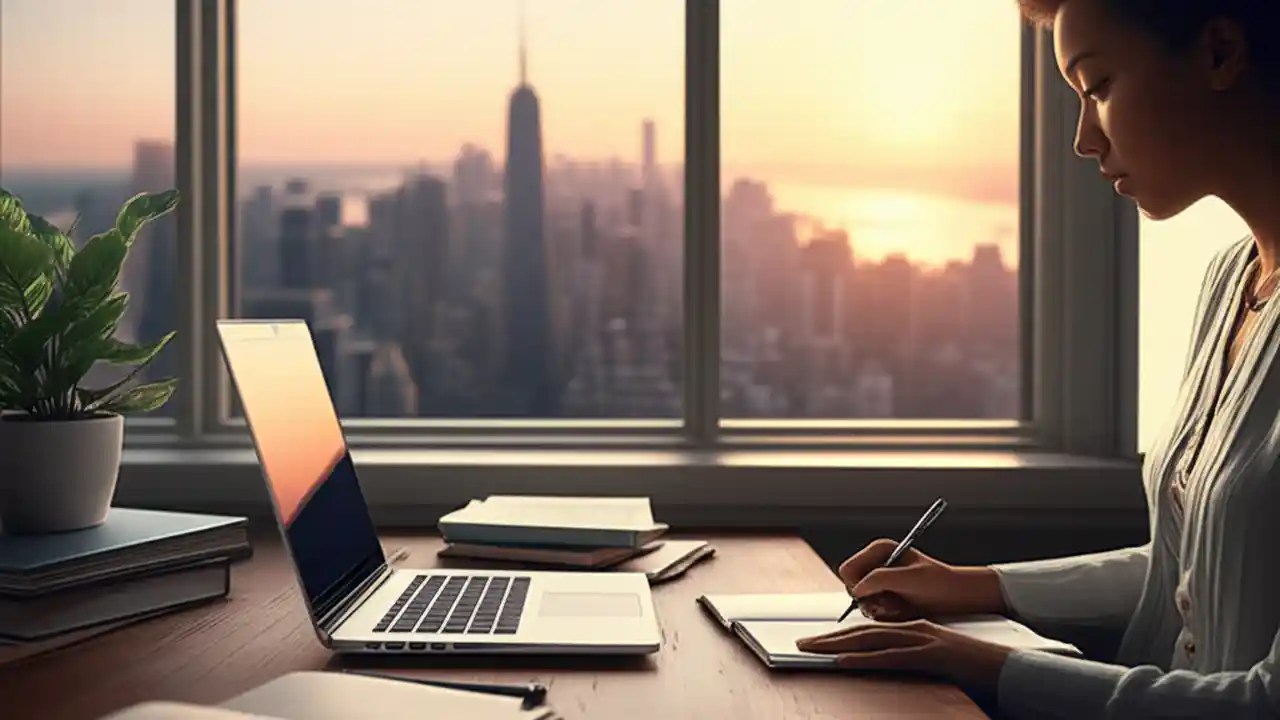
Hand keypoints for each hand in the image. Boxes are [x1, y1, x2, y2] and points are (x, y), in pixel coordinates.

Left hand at [795, 619, 1012, 691]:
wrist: (1009, 667)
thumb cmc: (974, 667)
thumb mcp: (936, 658)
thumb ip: (911, 657)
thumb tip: (885, 663)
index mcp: (913, 629)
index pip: (868, 630)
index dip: (840, 635)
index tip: (816, 641)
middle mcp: (913, 630)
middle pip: (862, 632)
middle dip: (828, 638)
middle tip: (800, 643)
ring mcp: (922, 641)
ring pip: (870, 641)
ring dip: (836, 645)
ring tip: (811, 649)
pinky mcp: (930, 656)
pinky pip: (890, 658)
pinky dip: (864, 659)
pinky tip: (844, 662)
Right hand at [839, 539, 1006, 620]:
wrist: (956, 598)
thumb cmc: (939, 583)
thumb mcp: (910, 578)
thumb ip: (879, 579)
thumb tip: (856, 590)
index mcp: (879, 550)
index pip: (848, 570)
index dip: (857, 584)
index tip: (876, 592)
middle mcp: (876, 565)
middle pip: (851, 588)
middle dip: (870, 599)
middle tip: (891, 601)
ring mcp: (879, 583)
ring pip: (861, 603)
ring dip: (880, 609)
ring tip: (900, 606)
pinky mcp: (884, 598)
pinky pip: (872, 612)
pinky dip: (886, 616)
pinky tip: (902, 611)